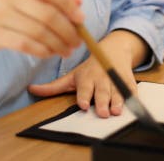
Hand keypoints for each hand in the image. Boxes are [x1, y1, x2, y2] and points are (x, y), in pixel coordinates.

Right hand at [0, 0, 84, 57]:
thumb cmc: (14, 5)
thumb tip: (78, 3)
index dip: (68, 5)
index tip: (81, 19)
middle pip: (47, 14)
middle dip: (67, 31)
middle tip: (77, 41)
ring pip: (38, 32)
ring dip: (58, 44)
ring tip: (67, 50)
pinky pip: (26, 45)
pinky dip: (43, 50)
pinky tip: (50, 53)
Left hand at [28, 31, 145, 117]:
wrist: (113, 50)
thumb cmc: (89, 68)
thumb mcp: (71, 76)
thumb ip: (53, 87)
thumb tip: (30, 89)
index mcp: (86, 77)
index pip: (84, 88)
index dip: (84, 96)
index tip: (83, 104)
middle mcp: (101, 78)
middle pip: (101, 92)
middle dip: (102, 102)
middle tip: (102, 113)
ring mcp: (115, 79)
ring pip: (116, 92)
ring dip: (117, 101)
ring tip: (116, 110)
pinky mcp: (128, 80)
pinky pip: (131, 89)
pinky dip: (132, 96)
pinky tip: (132, 103)